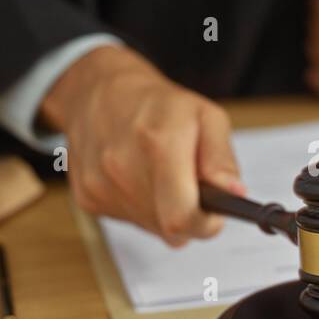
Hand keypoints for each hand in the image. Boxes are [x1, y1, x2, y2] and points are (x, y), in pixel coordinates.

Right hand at [40, 45, 243, 246]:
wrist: (98, 91)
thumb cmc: (158, 104)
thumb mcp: (206, 116)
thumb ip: (222, 158)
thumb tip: (233, 192)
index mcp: (158, 143)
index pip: (182, 217)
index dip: (206, 224)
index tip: (214, 214)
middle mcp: (122, 166)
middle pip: (169, 227)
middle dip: (188, 214)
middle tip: (191, 187)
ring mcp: (99, 183)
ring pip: (150, 226)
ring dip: (164, 210)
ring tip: (161, 174)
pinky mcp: (86, 195)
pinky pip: (129, 220)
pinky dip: (141, 206)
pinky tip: (138, 176)